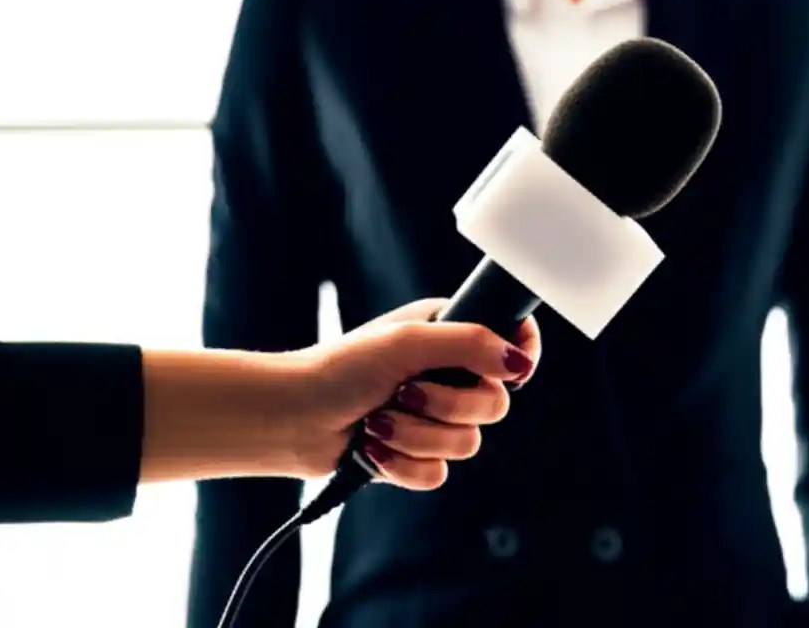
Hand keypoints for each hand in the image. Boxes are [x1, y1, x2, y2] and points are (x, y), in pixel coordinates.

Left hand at [289, 298, 540, 489]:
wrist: (288, 418)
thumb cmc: (338, 369)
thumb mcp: (407, 342)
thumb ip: (470, 344)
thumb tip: (519, 362)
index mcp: (451, 335)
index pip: (514, 342)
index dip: (520, 358)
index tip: (511, 370)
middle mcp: (449, 375)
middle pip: (496, 405)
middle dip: (445, 407)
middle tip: (404, 393)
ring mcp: (434, 418)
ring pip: (467, 444)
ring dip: (416, 437)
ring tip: (377, 422)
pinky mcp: (416, 455)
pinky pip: (439, 474)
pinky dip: (402, 464)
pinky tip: (373, 449)